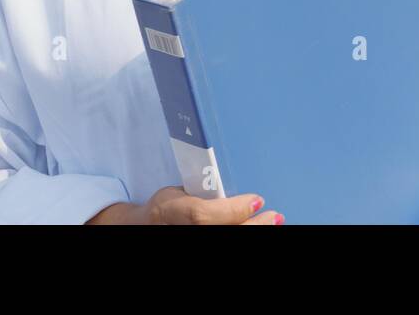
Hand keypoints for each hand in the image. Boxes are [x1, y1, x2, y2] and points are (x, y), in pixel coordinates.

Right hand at [86, 187, 282, 224]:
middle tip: (274, 215)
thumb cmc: (166, 206)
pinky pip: (225, 240)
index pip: (202, 215)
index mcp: (170, 210)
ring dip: (253, 232)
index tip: (257, 200)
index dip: (232, 211)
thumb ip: (203, 188)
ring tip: (273, 222)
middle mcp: (178, 229)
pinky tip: (259, 228)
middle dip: (251, 227)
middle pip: (218, 232)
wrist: (144, 227)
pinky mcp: (196, 243)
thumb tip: (235, 174)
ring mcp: (186, 238)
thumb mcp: (178, 191)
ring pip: (225, 239)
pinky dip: (244, 234)